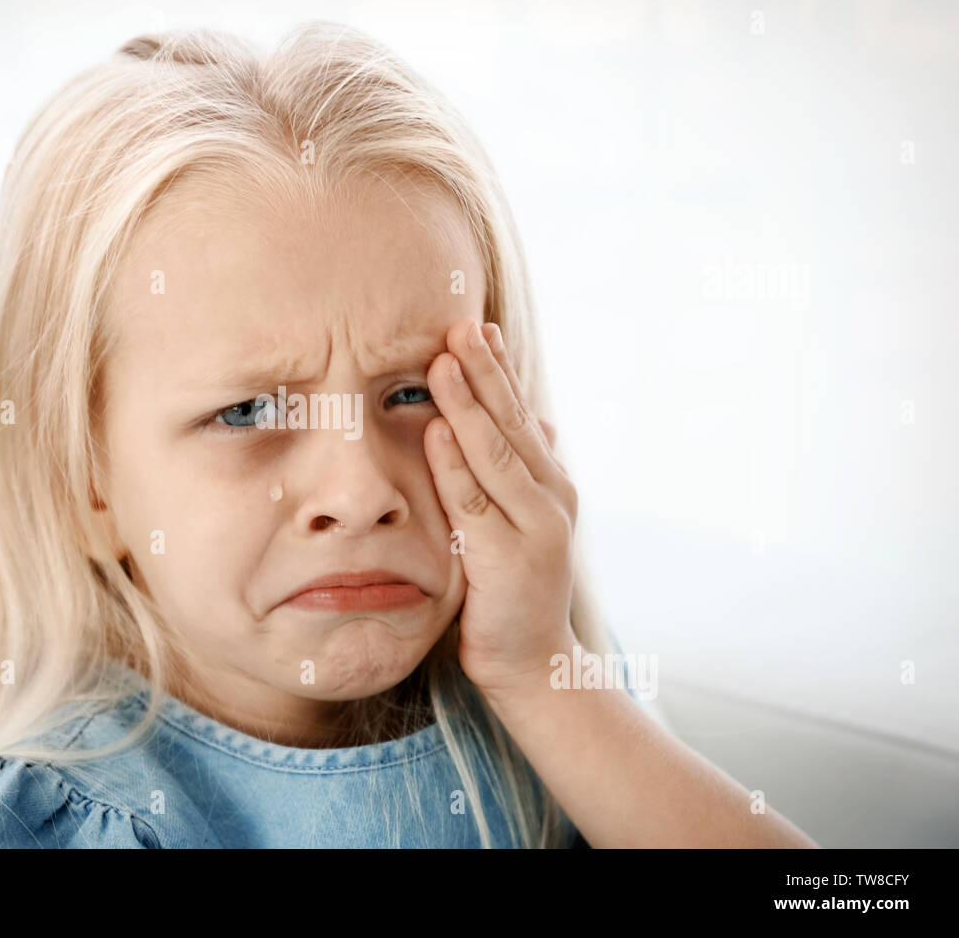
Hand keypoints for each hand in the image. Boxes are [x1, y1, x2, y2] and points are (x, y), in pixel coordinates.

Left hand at [423, 317, 580, 695]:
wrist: (533, 664)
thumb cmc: (514, 592)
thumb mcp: (521, 525)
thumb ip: (522, 474)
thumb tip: (536, 418)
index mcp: (550, 486)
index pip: (520, 417)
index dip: (498, 372)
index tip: (477, 327)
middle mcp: (551, 499)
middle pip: (512, 424)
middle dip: (485, 372)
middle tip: (460, 324)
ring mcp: (533, 529)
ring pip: (495, 455)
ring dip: (468, 405)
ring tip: (444, 361)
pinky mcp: (506, 559)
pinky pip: (473, 503)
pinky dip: (455, 464)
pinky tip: (437, 429)